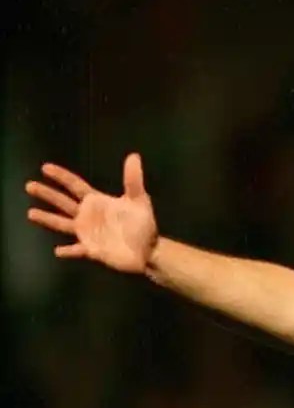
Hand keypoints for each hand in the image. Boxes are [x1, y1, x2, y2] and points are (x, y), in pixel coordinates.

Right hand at [25, 153, 158, 274]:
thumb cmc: (143, 223)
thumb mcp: (139, 199)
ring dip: (48, 219)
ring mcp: (87, 233)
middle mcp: (88, 215)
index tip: (45, 167)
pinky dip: (68, 251)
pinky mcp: (91, 250)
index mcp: (97, 202)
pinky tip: (57, 251)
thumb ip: (133, 179)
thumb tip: (134, 156)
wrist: (149, 249)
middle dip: (47, 194)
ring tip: (30, 213)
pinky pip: (76, 250)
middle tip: (29, 185)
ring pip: (62, 224)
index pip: (75, 186)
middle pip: (63, 202)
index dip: (61, 176)